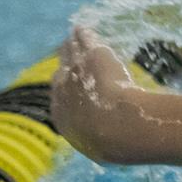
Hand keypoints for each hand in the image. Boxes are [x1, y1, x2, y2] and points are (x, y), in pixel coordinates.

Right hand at [51, 27, 149, 163]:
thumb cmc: (118, 143)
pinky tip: (83, 30)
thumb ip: (106, 145)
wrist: (120, 125)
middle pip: (61, 73)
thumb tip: (119, 151)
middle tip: (68, 57)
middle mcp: (62, 91)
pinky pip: (85, 41)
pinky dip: (84, 35)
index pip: (61, 100)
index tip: (72, 87)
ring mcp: (76, 71)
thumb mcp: (107, 150)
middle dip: (65, 64)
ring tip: (75, 39)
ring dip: (73, 46)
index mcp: (63, 118)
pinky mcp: (93, 56)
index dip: (67, 92)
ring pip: (70, 54)